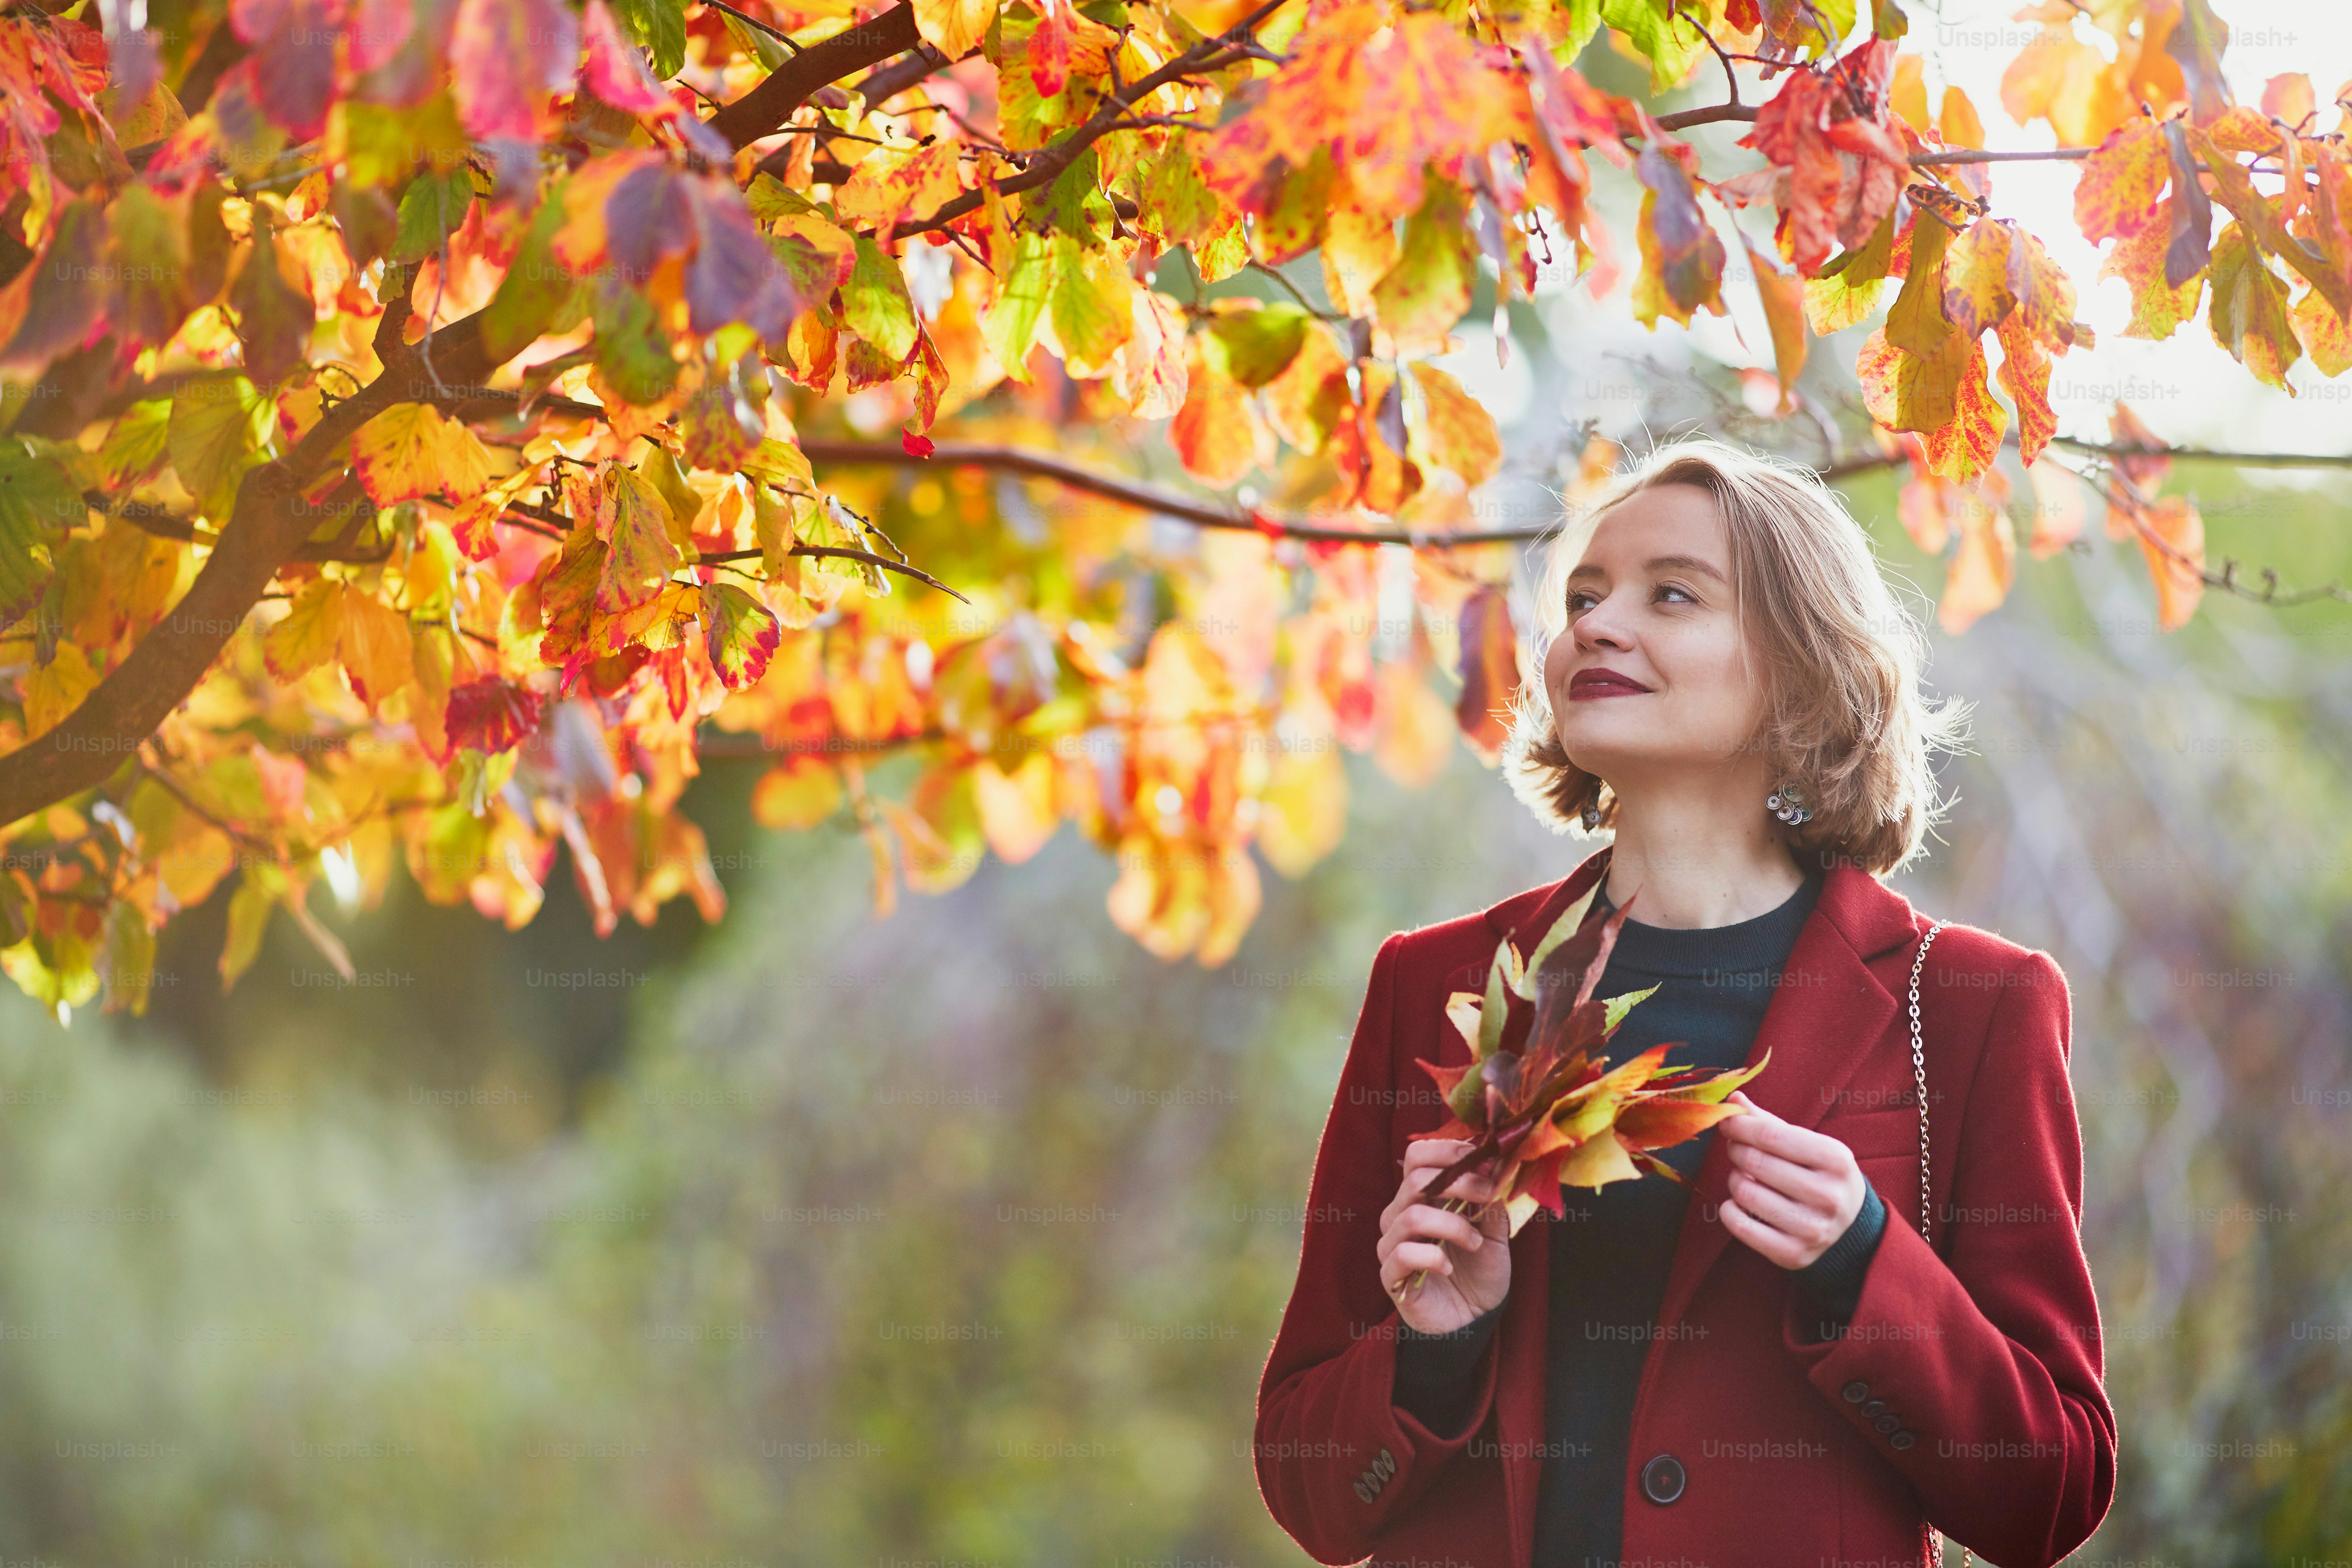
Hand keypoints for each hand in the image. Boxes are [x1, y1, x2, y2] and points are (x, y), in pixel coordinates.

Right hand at [1377, 1139, 1511, 1333]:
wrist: (1473, 1321)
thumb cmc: (1479, 1272)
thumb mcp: (1496, 1234)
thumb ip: (1491, 1202)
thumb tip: (1496, 1166)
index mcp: (1422, 1197)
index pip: (1417, 1156)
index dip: (1448, 1151)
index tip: (1484, 1161)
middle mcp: (1400, 1214)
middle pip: (1415, 1180)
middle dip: (1459, 1183)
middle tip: (1488, 1196)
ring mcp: (1392, 1244)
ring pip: (1411, 1215)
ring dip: (1453, 1224)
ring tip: (1476, 1242)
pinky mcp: (1391, 1275)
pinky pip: (1404, 1254)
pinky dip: (1433, 1257)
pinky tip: (1449, 1267)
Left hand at [1716, 1092, 1868, 1270]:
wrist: (1851, 1229)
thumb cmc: (1822, 1176)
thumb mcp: (1811, 1145)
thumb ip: (1771, 1123)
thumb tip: (1733, 1100)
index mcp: (1836, 1159)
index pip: (1771, 1135)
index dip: (1740, 1125)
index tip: (1727, 1121)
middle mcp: (1828, 1196)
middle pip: (1755, 1163)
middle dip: (1736, 1150)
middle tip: (1736, 1149)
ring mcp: (1812, 1229)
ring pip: (1745, 1194)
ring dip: (1735, 1180)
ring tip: (1745, 1178)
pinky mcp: (1793, 1254)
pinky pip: (1740, 1226)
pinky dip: (1729, 1210)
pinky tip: (1739, 1203)